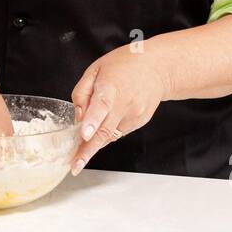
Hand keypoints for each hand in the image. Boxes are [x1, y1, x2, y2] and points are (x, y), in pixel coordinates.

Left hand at [69, 43, 168, 174]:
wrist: (156, 68)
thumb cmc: (123, 65)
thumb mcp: (95, 70)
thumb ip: (82, 93)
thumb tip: (77, 118)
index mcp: (111, 87)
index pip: (101, 106)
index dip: (92, 122)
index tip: (84, 135)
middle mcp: (124, 104)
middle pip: (105, 131)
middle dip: (88, 151)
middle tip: (74, 166)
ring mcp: (133, 115)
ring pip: (109, 136)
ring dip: (94, 146)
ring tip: (79, 155)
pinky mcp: (138, 122)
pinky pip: (117, 133)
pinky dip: (106, 134)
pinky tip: (101, 128)